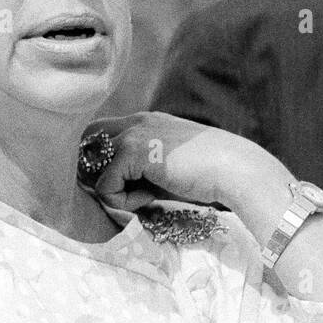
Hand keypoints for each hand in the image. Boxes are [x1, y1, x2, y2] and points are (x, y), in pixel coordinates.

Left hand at [82, 111, 288, 212]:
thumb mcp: (168, 168)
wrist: (235, 170)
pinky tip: (150, 199)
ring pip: (93, 165)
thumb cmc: (208, 176)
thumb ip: (140, 172)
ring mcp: (134, 133)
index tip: (126, 188)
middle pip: (87, 141)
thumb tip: (110, 191)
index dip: (101, 162)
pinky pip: (105, 184)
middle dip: (93, 171)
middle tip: (121, 193)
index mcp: (147, 122)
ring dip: (111, 190)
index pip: (101, 134)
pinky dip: (123, 201)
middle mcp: (137, 121)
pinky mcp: (133, 150)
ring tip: (143, 198)